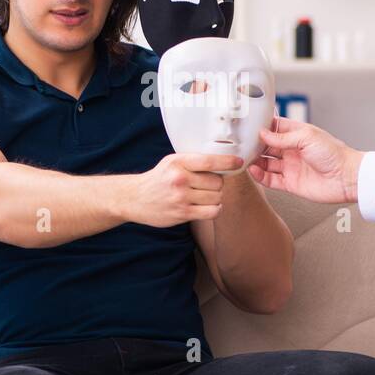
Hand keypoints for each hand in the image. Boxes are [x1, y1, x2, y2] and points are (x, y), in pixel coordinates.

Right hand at [125, 153, 242, 227]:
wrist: (135, 198)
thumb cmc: (158, 178)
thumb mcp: (171, 162)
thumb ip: (193, 161)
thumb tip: (222, 160)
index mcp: (178, 162)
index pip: (210, 161)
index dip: (228, 162)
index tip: (239, 162)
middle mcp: (180, 179)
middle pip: (217, 181)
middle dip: (217, 184)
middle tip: (208, 185)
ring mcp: (181, 197)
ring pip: (216, 197)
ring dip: (215, 197)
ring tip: (204, 196)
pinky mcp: (182, 213)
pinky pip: (212, 212)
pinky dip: (214, 209)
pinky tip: (207, 206)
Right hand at [248, 117, 362, 203]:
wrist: (347, 177)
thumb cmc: (334, 154)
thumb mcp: (307, 137)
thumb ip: (283, 137)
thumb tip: (263, 134)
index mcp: (297, 135)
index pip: (274, 128)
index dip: (261, 128)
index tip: (248, 127)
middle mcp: (292, 150)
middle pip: (267, 147)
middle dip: (255, 145)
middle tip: (241, 144)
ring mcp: (291, 167)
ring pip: (266, 163)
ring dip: (255, 161)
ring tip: (243, 158)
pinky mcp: (291, 183)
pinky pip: (271, 179)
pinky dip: (260, 176)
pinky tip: (253, 170)